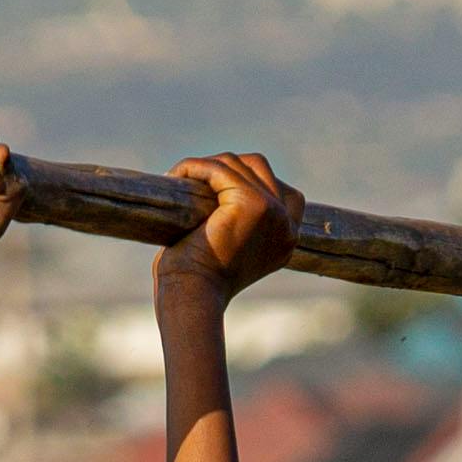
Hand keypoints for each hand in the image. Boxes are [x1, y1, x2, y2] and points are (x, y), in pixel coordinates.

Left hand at [159, 151, 301, 302]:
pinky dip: (194, 167)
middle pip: (259, 168)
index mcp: (286, 240)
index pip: (282, 191)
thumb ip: (238, 223)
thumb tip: (219, 190)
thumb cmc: (196, 282)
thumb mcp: (226, 250)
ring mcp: (274, 213)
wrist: (192, 297)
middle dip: (224, 167)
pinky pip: (220, 169)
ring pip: (239, 164)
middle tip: (193, 181)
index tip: (213, 188)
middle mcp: (287, 226)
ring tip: (179, 179)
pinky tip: (174, 177)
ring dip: (205, 166)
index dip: (248, 179)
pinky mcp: (254, 203)